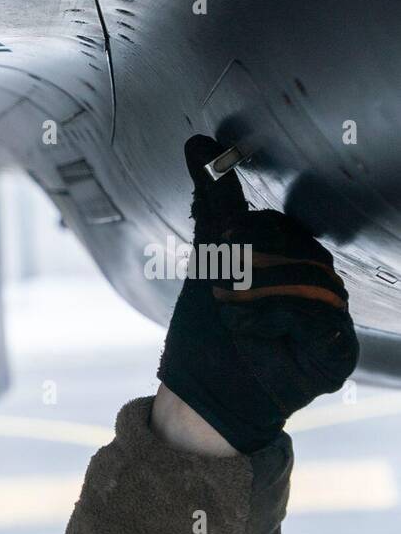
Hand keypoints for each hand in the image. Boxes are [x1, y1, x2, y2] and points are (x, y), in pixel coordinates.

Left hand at [155, 134, 359, 453]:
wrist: (206, 391)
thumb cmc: (210, 326)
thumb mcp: (207, 256)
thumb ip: (212, 200)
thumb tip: (197, 143)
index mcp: (291, 255)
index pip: (274, 225)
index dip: (241, 239)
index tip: (218, 258)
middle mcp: (317, 279)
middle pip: (291, 250)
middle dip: (246, 270)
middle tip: (222, 295)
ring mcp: (332, 313)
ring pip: (303, 281)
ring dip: (255, 298)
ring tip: (233, 316)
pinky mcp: (337, 349)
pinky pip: (317, 319)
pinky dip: (275, 322)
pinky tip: (253, 332)